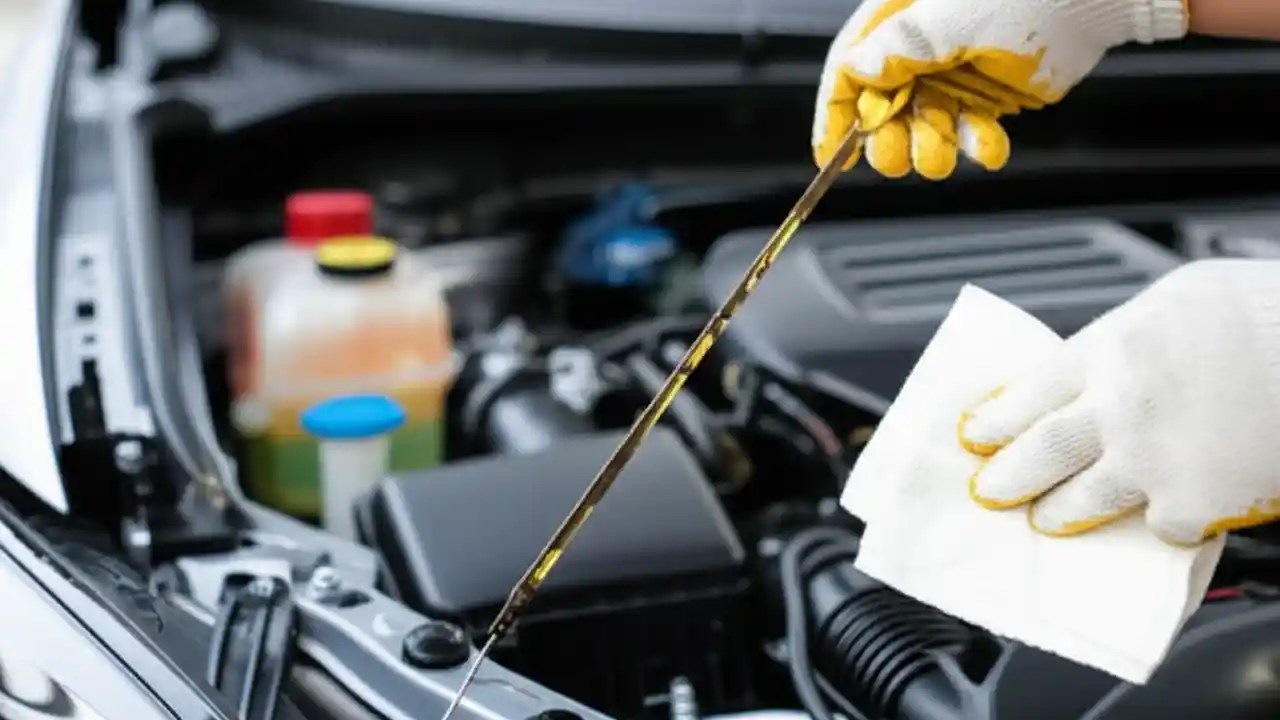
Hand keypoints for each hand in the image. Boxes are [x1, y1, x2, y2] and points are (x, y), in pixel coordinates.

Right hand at [813, 0, 1187, 179]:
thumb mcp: (948, 18)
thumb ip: (898, 49)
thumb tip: (856, 73)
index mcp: (899, 17)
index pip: (850, 69)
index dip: (836, 114)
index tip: (831, 156)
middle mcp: (922, 48)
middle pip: (883, 107)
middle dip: (887, 140)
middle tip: (897, 160)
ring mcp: (954, 73)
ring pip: (924, 126)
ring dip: (931, 149)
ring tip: (945, 157)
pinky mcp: (987, 96)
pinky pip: (967, 132)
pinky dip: (976, 146)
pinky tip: (989, 147)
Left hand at [958, 260, 1279, 545]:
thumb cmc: (1267, 313)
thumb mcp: (1176, 302)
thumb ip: (1125, 340)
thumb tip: (1093, 367)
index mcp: (1112, 347)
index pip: (1026, 392)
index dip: (994, 420)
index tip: (975, 436)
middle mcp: (1120, 406)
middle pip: (1039, 450)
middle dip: (1007, 477)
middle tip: (988, 491)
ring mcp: (1153, 460)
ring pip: (1081, 499)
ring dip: (1057, 512)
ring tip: (1046, 518)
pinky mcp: (1194, 504)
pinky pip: (1160, 525)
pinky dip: (1160, 521)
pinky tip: (1163, 514)